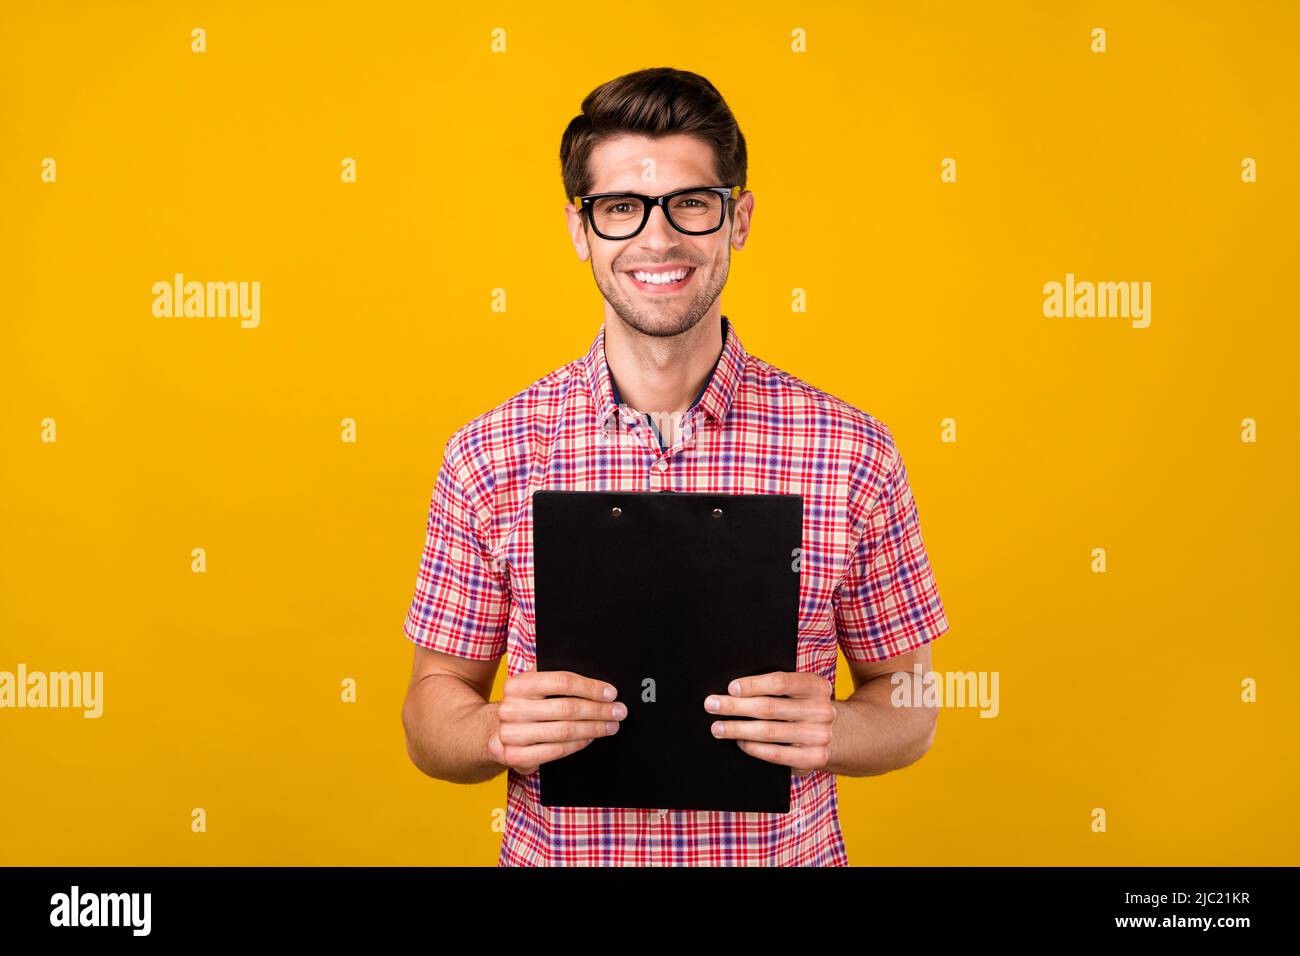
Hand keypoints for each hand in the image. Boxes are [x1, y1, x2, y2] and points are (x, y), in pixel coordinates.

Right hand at [488, 668, 626, 773]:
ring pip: (564, 731)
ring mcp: (511, 734)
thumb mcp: (533, 686)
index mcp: (518, 684)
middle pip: (567, 708)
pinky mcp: (514, 756)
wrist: (492, 733)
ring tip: (610, 725)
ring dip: (593, 729)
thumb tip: (596, 680)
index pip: (562, 681)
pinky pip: (556, 751)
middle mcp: (511, 708)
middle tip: (619, 711)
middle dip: (598, 710)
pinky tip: (589, 738)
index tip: (611, 693)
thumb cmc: (524, 706)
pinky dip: (577, 744)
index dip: (591, 687)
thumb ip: (555, 677)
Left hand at [704, 671, 836, 775]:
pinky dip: (754, 748)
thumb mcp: (803, 690)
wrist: (841, 734)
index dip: (754, 684)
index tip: (731, 687)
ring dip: (738, 729)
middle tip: (712, 705)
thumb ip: (779, 687)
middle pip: (769, 707)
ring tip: (718, 727)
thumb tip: (734, 689)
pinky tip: (740, 742)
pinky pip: (777, 755)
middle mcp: (821, 710)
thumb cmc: (806, 706)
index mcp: (817, 686)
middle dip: (735, 706)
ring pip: (769, 732)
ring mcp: (819, 736)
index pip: (781, 682)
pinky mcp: (814, 758)